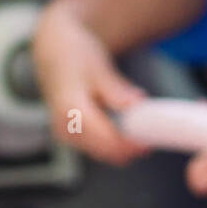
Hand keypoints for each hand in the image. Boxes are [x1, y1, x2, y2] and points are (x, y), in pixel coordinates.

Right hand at [32, 4, 149, 164]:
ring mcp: (68, 135)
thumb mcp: (98, 68)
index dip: (132, 144)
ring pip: (107, 154)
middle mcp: (66, 128)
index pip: (107, 140)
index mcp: (71, 110)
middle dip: (132, 146)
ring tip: (141, 126)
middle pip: (109, 152)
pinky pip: (101, 149)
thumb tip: (136, 104)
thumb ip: (116, 91)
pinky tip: (127, 126)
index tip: (152, 140)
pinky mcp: (73, 138)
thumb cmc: (75, 56)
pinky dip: (118, 142)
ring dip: (126, 145)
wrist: (53, 53)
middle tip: (153, 133)